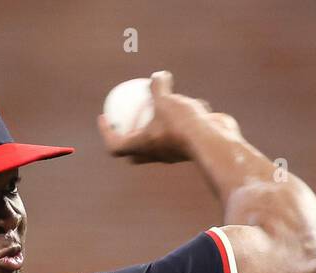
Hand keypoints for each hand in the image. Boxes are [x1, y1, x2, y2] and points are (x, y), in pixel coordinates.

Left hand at [98, 70, 240, 164]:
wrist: (212, 143)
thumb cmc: (182, 125)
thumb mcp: (165, 99)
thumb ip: (157, 87)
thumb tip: (157, 75)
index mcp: (142, 146)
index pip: (115, 146)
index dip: (106, 133)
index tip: (103, 117)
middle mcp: (155, 153)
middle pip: (135, 151)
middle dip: (129, 137)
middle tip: (129, 117)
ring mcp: (173, 152)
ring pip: (161, 140)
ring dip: (160, 124)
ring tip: (166, 103)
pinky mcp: (190, 148)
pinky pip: (184, 132)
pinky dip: (186, 119)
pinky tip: (196, 104)